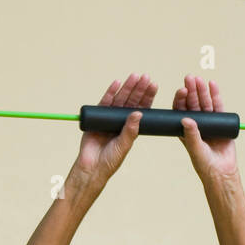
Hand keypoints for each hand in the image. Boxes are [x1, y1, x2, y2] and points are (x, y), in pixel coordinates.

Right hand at [72, 73, 157, 189]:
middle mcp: (121, 120)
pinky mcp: (96, 117)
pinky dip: (110, 93)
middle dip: (139, 89)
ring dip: (127, 88)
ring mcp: (109, 118)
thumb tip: (138, 113)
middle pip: (131, 101)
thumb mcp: (124, 145)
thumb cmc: (110, 160)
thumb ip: (131, 130)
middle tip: (146, 77)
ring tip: (135, 76)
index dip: (147, 97)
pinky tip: (117, 83)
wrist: (92, 167)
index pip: (141, 108)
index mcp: (131, 127)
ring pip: (120, 99)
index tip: (153, 85)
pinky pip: (104, 103)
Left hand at [174, 74, 237, 181]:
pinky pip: (218, 106)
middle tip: (189, 78)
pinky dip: (216, 96)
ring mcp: (208, 121)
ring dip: (202, 91)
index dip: (180, 100)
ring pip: (204, 103)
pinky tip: (213, 85)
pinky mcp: (221, 121)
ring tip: (200, 79)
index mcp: (184, 129)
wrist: (222, 171)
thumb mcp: (195, 149)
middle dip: (191, 91)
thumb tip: (185, 119)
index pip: (180, 111)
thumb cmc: (204, 163)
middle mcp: (195, 123)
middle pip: (192, 104)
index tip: (181, 91)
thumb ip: (191, 135)